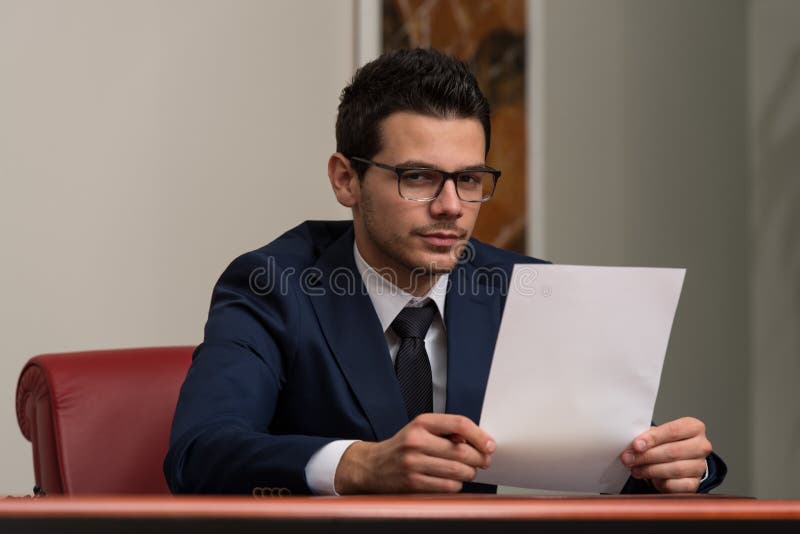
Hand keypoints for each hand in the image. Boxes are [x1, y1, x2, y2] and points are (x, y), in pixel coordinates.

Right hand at [334, 413, 495, 493]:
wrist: (372, 466)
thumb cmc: (403, 447)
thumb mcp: (421, 429)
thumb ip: (447, 431)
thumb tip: (479, 440)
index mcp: (422, 423)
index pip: (459, 424)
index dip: (480, 435)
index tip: (490, 445)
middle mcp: (417, 441)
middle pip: (462, 451)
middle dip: (479, 458)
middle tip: (483, 460)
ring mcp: (413, 463)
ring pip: (458, 471)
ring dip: (469, 473)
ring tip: (468, 471)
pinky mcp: (413, 483)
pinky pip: (448, 486)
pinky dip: (456, 485)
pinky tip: (452, 481)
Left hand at [620, 417, 711, 492]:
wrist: (676, 460)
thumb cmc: (665, 443)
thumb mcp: (658, 434)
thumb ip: (648, 437)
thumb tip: (634, 445)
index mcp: (694, 427)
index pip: (673, 431)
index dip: (653, 438)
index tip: (636, 445)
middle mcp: (701, 446)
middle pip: (673, 451)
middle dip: (646, 456)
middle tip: (628, 458)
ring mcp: (700, 466)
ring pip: (674, 469)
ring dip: (649, 470)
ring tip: (635, 469)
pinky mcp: (695, 483)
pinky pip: (676, 485)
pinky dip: (660, 482)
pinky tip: (649, 478)